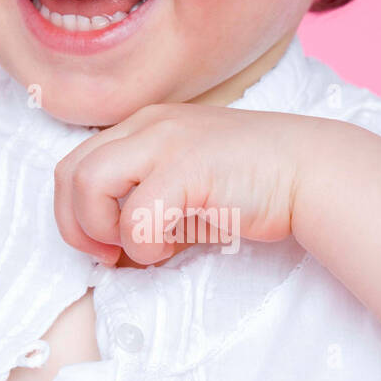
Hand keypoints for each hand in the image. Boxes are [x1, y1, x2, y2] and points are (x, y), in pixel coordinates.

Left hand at [52, 102, 312, 265]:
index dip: (74, 213)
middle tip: (109, 254)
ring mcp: (167, 142)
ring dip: (103, 230)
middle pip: (70, 172)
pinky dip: (144, 243)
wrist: (310, 172)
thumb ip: (145, 202)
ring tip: (141, 247)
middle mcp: (148, 125)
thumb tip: (113, 248)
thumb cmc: (251, 185)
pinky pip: (136, 214)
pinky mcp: (189, 168)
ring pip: (90, 183)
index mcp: (144, 125)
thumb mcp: (185, 185)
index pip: (75, 164)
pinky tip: (172, 247)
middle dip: (76, 224)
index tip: (105, 245)